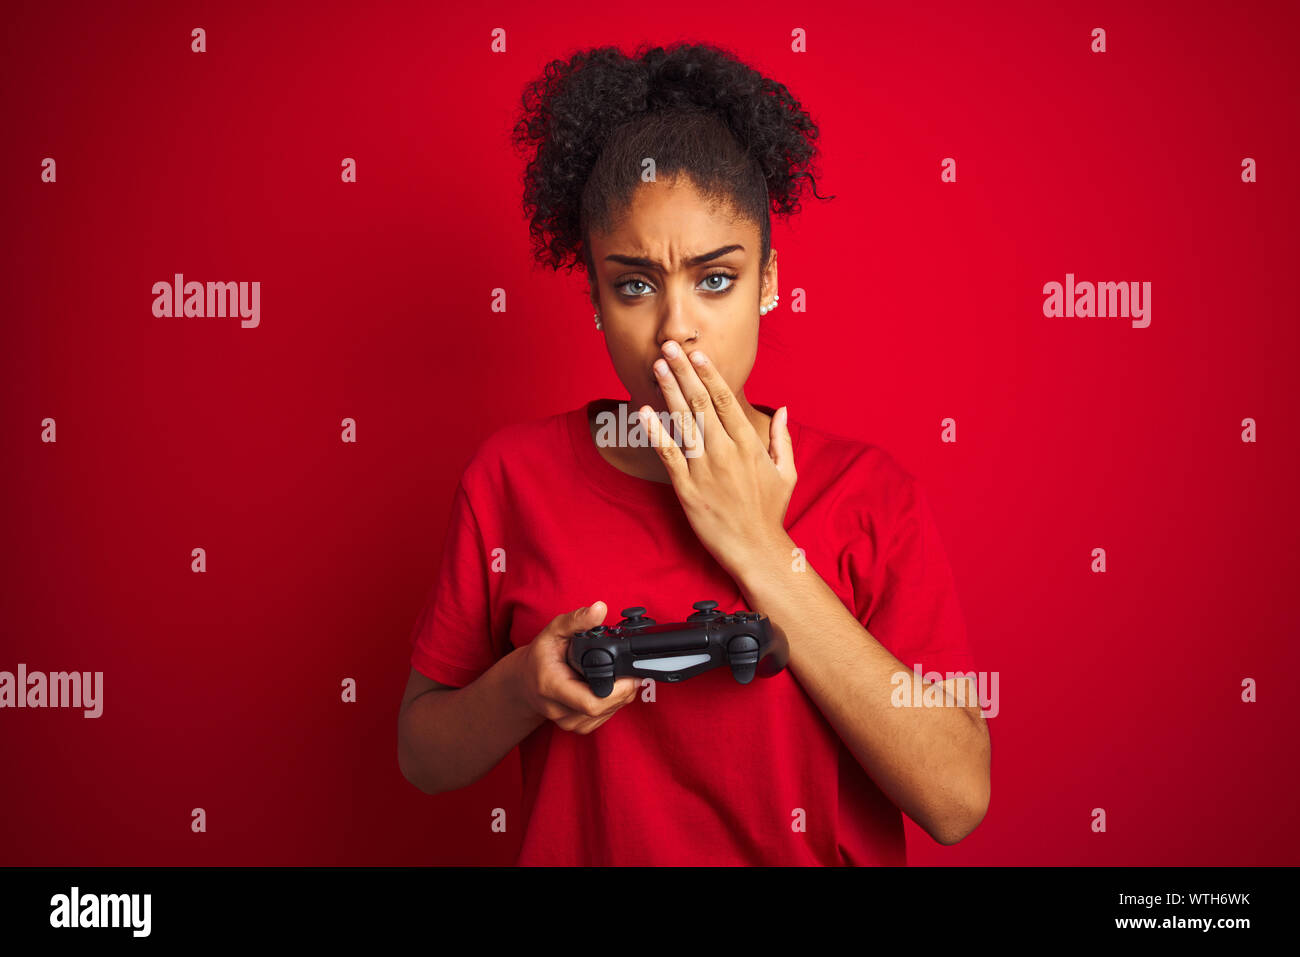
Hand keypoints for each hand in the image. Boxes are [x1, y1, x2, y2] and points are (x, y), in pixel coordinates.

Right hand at [513, 601, 638, 733]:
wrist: (525, 681)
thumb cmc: (540, 656)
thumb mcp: (554, 631)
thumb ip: (577, 620)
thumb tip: (600, 608)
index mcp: (551, 686)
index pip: (591, 702)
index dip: (618, 691)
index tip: (631, 674)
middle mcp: (558, 709)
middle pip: (603, 708)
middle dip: (624, 691)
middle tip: (633, 671)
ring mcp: (567, 722)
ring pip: (606, 714)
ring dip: (620, 698)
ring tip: (621, 677)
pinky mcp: (576, 726)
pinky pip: (603, 718)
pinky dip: (613, 704)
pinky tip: (611, 688)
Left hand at [639, 341, 796, 576]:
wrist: (756, 550)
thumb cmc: (771, 512)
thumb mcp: (787, 472)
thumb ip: (781, 438)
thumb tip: (784, 408)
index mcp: (749, 444)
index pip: (725, 400)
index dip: (709, 374)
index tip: (697, 353)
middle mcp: (725, 452)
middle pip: (701, 403)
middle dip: (684, 372)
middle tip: (670, 347)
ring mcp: (704, 470)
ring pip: (684, 423)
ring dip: (669, 392)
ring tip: (658, 367)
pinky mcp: (687, 490)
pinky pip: (668, 455)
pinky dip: (656, 432)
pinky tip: (644, 412)